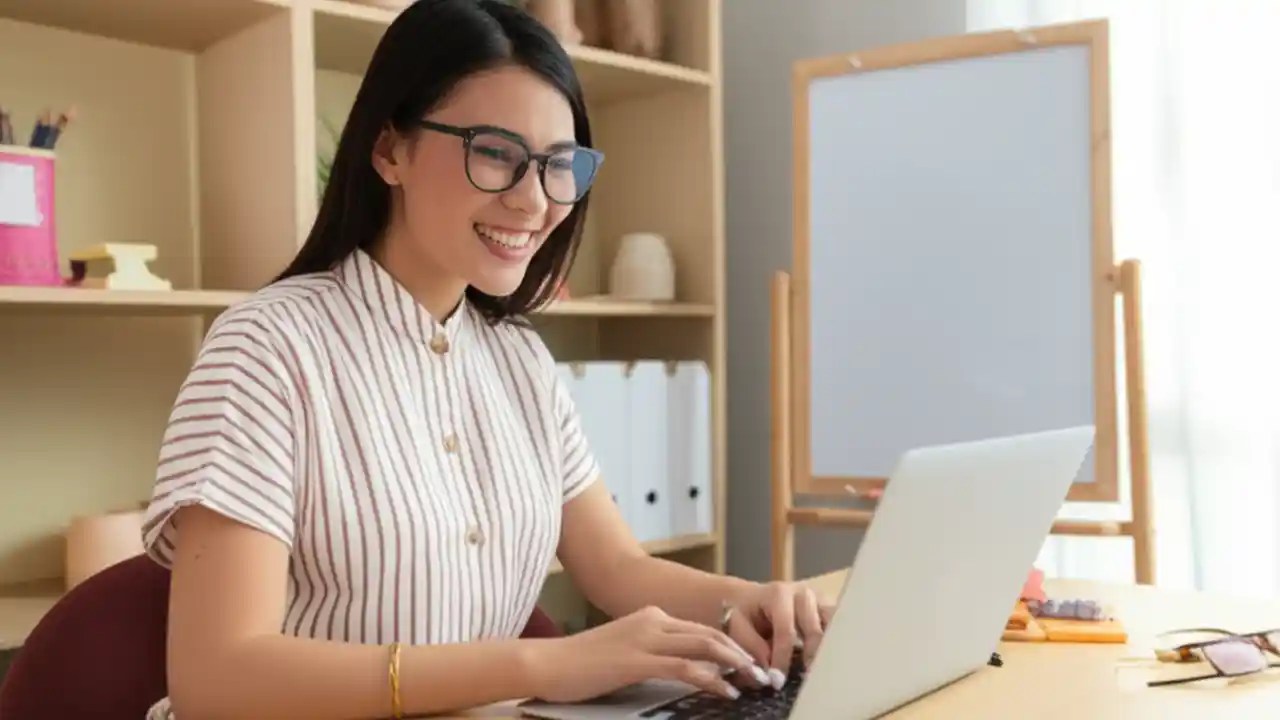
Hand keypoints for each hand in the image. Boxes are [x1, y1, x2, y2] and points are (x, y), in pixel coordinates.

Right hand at [527, 605, 766, 703]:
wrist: (548, 663)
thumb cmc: (583, 664)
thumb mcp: (626, 652)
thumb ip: (655, 654)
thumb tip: (687, 669)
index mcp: (651, 616)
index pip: (702, 628)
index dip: (732, 645)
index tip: (752, 663)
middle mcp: (653, 620)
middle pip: (711, 633)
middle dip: (743, 653)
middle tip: (765, 672)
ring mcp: (645, 638)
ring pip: (705, 645)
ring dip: (736, 664)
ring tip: (755, 681)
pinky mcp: (638, 659)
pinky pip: (685, 666)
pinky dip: (711, 678)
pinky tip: (726, 690)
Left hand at [722, 582, 834, 687]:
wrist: (755, 598)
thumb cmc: (747, 613)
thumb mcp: (739, 626)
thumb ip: (752, 646)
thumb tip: (769, 670)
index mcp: (779, 593)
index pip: (786, 631)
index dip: (782, 658)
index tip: (778, 682)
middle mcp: (804, 593)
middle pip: (815, 630)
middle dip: (810, 658)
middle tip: (806, 682)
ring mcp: (821, 599)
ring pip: (833, 628)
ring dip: (828, 652)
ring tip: (822, 674)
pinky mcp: (830, 609)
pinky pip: (840, 629)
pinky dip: (836, 646)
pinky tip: (832, 664)